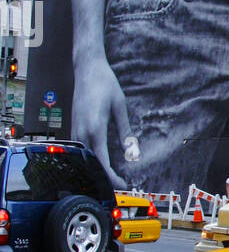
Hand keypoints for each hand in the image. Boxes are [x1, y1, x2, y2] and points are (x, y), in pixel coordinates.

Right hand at [71, 57, 131, 186]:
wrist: (87, 68)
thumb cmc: (105, 83)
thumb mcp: (120, 106)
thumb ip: (125, 131)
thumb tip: (131, 152)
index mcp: (95, 128)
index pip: (102, 162)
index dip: (112, 177)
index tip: (123, 184)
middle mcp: (82, 131)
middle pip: (91, 164)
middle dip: (105, 177)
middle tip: (121, 184)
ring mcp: (75, 128)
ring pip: (84, 158)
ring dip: (97, 169)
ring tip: (112, 176)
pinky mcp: (74, 126)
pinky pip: (80, 149)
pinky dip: (90, 158)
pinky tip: (100, 162)